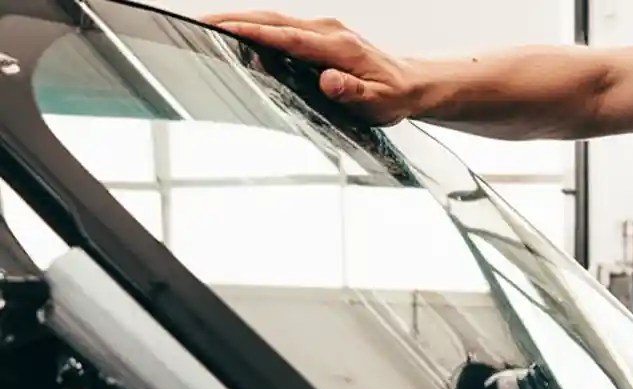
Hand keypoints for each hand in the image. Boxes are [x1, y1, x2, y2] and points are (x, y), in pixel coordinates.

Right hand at [203, 12, 419, 124]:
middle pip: (274, 19)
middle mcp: (328, 31)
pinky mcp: (319, 34)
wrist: (410, 83)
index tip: (225, 29)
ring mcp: (323, 30)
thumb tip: (330, 81)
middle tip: (200, 24)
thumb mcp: (377, 103)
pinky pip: (282, 26)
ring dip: (241, 19)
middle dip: (235, 19)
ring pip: (275, 19)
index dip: (255, 32)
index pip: (288, 36)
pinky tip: (237, 32)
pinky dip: (256, 25)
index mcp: (339, 47)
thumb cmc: (392, 96)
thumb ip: (352, 92)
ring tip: (208, 26)